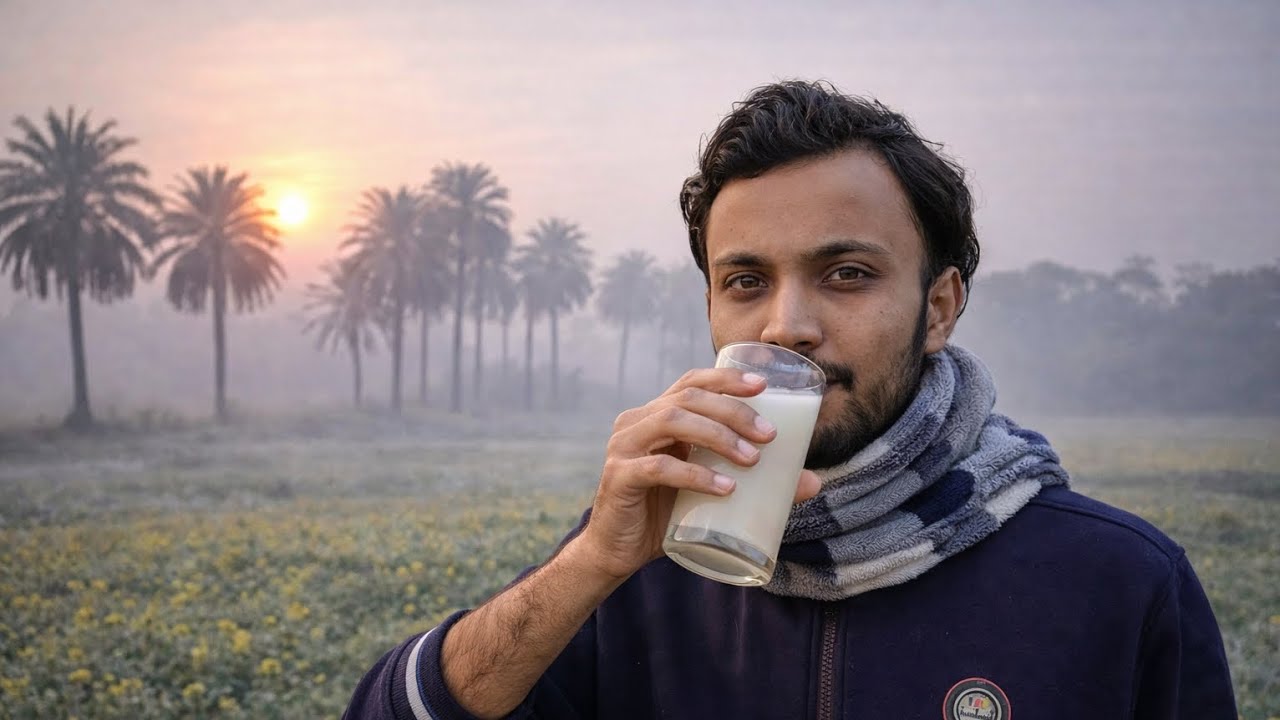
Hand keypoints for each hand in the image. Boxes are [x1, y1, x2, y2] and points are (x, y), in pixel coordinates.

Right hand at [577, 369, 821, 579]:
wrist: (618, 553)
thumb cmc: (666, 516)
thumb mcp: (712, 493)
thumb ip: (755, 483)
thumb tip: (812, 483)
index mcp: (657, 416)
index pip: (691, 382)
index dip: (726, 378)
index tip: (763, 386)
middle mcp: (636, 422)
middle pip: (688, 397)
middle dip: (733, 411)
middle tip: (769, 435)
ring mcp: (623, 447)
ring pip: (673, 421)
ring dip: (717, 436)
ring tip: (752, 460)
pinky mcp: (618, 478)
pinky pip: (658, 468)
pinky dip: (695, 475)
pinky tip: (723, 489)